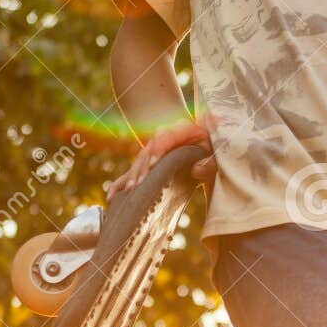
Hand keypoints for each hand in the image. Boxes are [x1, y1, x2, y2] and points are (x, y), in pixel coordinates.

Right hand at [102, 113, 219, 203]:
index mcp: (180, 129)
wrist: (200, 134)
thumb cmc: (210, 144)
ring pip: (139, 162)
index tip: (154, 164)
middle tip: (137, 184)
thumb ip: (210, 160)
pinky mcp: (146, 163)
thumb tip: (195, 170)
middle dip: (141, 168)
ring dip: (132, 176)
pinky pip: (132, 172)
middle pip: (147, 151)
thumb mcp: (215, 149)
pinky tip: (111, 197)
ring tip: (127, 191)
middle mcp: (162, 138)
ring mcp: (152, 150)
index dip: (158, 150)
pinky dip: (120, 183)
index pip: (165, 137)